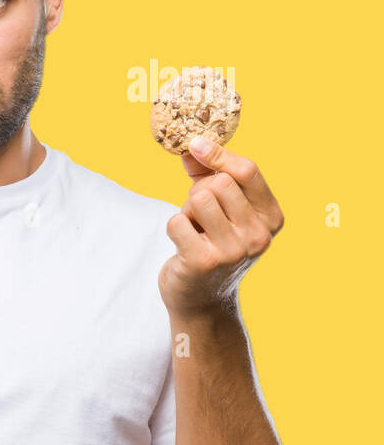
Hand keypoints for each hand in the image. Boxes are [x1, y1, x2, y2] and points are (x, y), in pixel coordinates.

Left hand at [159, 135, 284, 317]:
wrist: (201, 299)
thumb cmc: (211, 245)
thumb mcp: (222, 211)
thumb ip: (209, 176)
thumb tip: (193, 145)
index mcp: (271, 218)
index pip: (248, 171)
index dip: (219, 154)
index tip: (196, 144)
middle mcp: (259, 235)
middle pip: (219, 183)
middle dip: (200, 193)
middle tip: (200, 217)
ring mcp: (234, 250)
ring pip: (199, 199)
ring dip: (187, 211)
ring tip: (194, 231)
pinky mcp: (204, 261)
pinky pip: (176, 222)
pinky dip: (173, 228)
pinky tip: (183, 246)